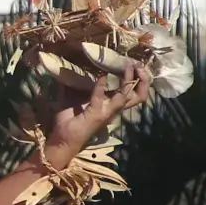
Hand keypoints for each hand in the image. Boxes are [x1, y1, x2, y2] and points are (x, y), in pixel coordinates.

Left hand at [36, 58, 152, 160]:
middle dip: (143, 80)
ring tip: (128, 66)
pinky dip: (101, 86)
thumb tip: (68, 68)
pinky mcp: (95, 115)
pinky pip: (100, 98)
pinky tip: (101, 75)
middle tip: (138, 64)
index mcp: (111, 105)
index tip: (133, 63)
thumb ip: (74, 84)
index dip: (137, 79)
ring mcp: (106, 113)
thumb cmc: (69, 121)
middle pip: (138, 96)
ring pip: (127, 96)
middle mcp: (113, 109)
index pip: (132, 92)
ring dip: (128, 80)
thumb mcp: (73, 98)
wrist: (62, 140)